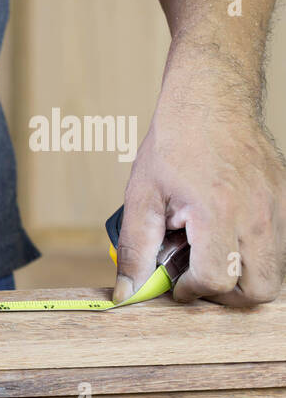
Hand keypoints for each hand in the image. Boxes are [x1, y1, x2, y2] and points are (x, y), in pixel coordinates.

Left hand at [115, 85, 285, 306]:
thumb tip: (126, 291)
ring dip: (243, 275)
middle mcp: (258, 214)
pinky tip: (225, 233)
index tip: (176, 284)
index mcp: (219, 213)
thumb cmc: (175, 145)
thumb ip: (135, 249)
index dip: (192, 291)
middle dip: (227, 296)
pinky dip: (255, 253)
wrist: (211, 101)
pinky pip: (280, 245)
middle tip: (199, 279)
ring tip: (209, 251)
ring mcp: (278, 208)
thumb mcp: (142, 198)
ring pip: (275, 271)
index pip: (217, 279)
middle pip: (260, 290)